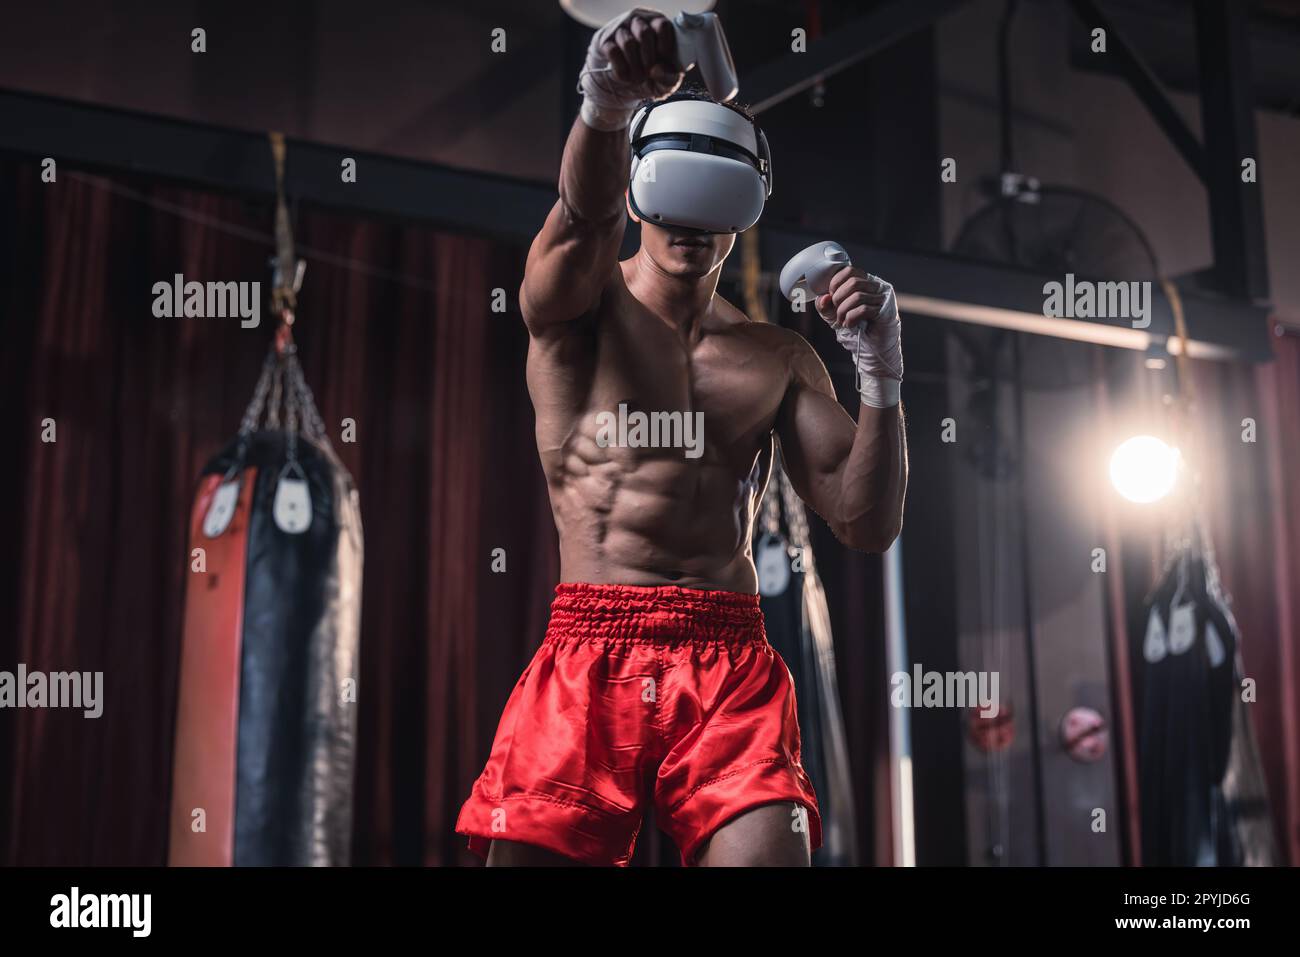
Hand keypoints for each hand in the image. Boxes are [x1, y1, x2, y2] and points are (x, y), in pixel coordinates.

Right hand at [580, 9, 683, 129]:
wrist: (622, 88)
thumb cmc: (647, 78)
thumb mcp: (664, 82)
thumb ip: (669, 79)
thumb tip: (657, 70)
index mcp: (657, 26)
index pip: (662, 25)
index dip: (665, 45)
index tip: (664, 61)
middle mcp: (638, 23)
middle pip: (644, 33)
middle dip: (648, 60)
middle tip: (649, 74)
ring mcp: (619, 30)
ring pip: (628, 43)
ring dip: (635, 67)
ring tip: (637, 79)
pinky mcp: (604, 42)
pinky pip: (613, 52)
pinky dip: (621, 70)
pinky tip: (624, 77)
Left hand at [816, 267, 902, 407]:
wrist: (871, 350)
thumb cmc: (856, 329)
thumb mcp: (834, 315)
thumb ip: (825, 305)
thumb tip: (823, 298)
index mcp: (865, 282)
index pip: (849, 270)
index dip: (836, 282)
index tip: (831, 296)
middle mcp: (877, 286)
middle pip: (853, 282)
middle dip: (839, 298)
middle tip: (837, 312)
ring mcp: (884, 298)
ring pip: (858, 295)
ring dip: (844, 311)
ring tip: (843, 321)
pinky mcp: (886, 311)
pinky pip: (864, 309)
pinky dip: (852, 318)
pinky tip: (850, 325)